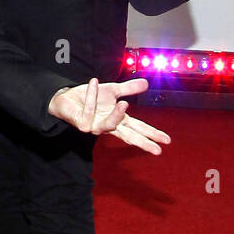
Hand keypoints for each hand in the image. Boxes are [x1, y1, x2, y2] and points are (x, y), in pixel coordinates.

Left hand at [47, 78, 170, 154]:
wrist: (67, 96)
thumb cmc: (90, 96)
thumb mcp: (112, 90)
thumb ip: (128, 89)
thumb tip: (147, 84)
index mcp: (118, 120)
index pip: (138, 128)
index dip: (152, 134)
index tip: (167, 140)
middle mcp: (108, 126)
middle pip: (129, 136)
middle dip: (143, 142)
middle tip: (157, 150)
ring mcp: (94, 127)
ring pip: (108, 125)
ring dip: (116, 115)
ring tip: (124, 103)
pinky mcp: (82, 123)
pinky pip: (89, 109)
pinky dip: (91, 95)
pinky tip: (93, 83)